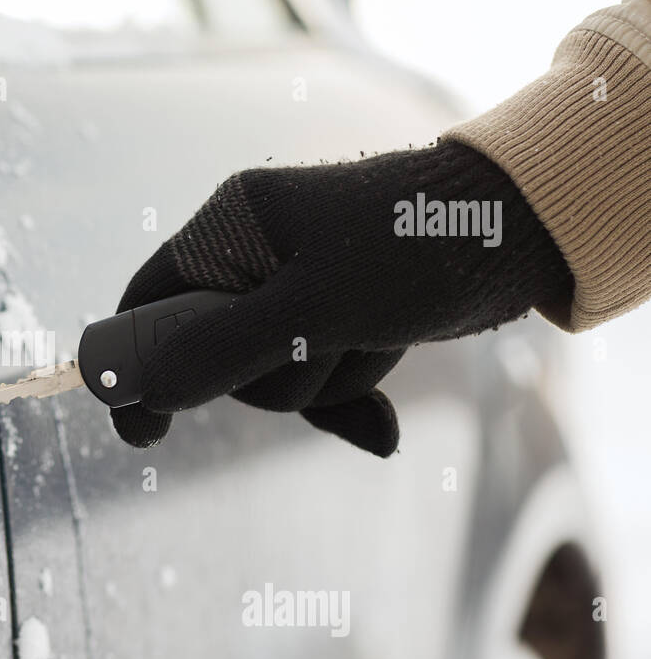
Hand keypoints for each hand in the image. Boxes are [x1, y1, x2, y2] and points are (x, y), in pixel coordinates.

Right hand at [111, 142, 573, 455]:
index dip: (135, 363)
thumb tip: (146, 390)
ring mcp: (297, 289)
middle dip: (269, 376)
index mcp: (232, 228)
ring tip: (375, 340)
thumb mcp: (314, 303)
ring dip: (324, 382)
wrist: (523, 229)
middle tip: (320, 351)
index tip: (143, 430)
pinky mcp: (337, 318)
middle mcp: (255, 256)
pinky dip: (343, 400)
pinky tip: (379, 424)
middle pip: (211, 353)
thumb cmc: (415, 247)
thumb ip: (224, 347)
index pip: (150, 301)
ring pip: (271, 375)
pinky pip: (314, 382)